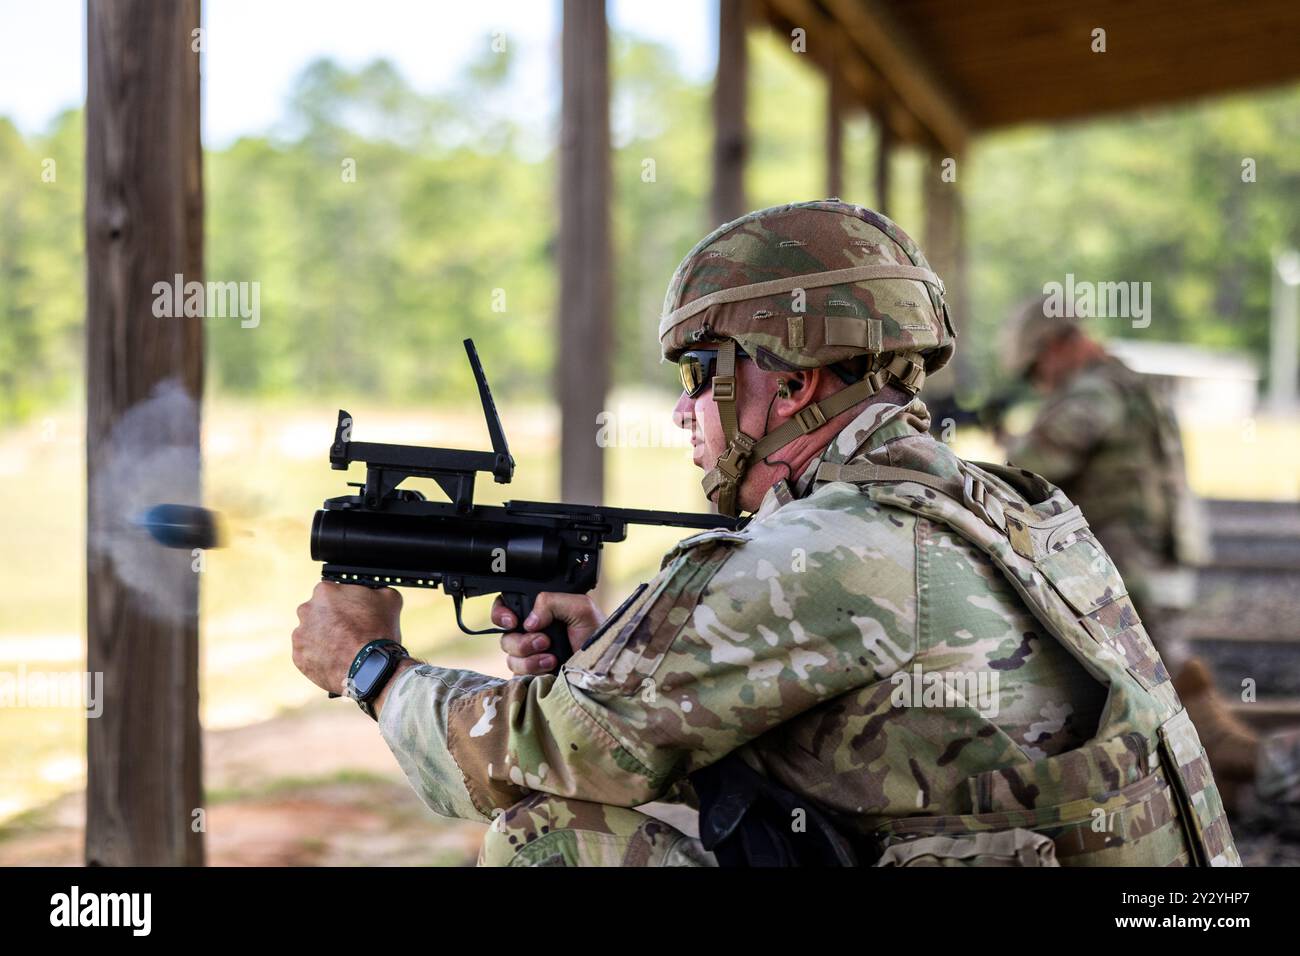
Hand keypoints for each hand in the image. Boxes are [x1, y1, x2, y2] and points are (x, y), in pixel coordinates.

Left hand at [292, 581, 403, 693]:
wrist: (371, 669)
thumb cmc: (379, 633)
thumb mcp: (390, 599)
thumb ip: (376, 590)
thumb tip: (376, 591)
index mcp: (325, 591)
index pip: (332, 592)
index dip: (345, 603)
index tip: (353, 613)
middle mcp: (306, 610)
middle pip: (318, 612)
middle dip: (331, 620)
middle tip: (349, 632)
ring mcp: (300, 635)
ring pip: (311, 633)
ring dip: (324, 639)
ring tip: (344, 649)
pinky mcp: (298, 657)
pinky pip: (308, 654)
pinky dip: (320, 656)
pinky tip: (337, 659)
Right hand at [490, 592, 604, 675]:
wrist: (602, 666)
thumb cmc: (596, 633)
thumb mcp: (580, 607)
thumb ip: (551, 601)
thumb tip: (528, 622)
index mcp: (539, 611)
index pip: (507, 606)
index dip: (501, 613)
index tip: (511, 621)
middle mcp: (531, 631)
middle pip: (505, 634)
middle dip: (521, 640)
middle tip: (544, 641)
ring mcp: (529, 653)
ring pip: (509, 654)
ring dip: (529, 655)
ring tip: (551, 656)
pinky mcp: (530, 672)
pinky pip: (517, 671)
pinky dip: (532, 668)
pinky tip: (550, 666)